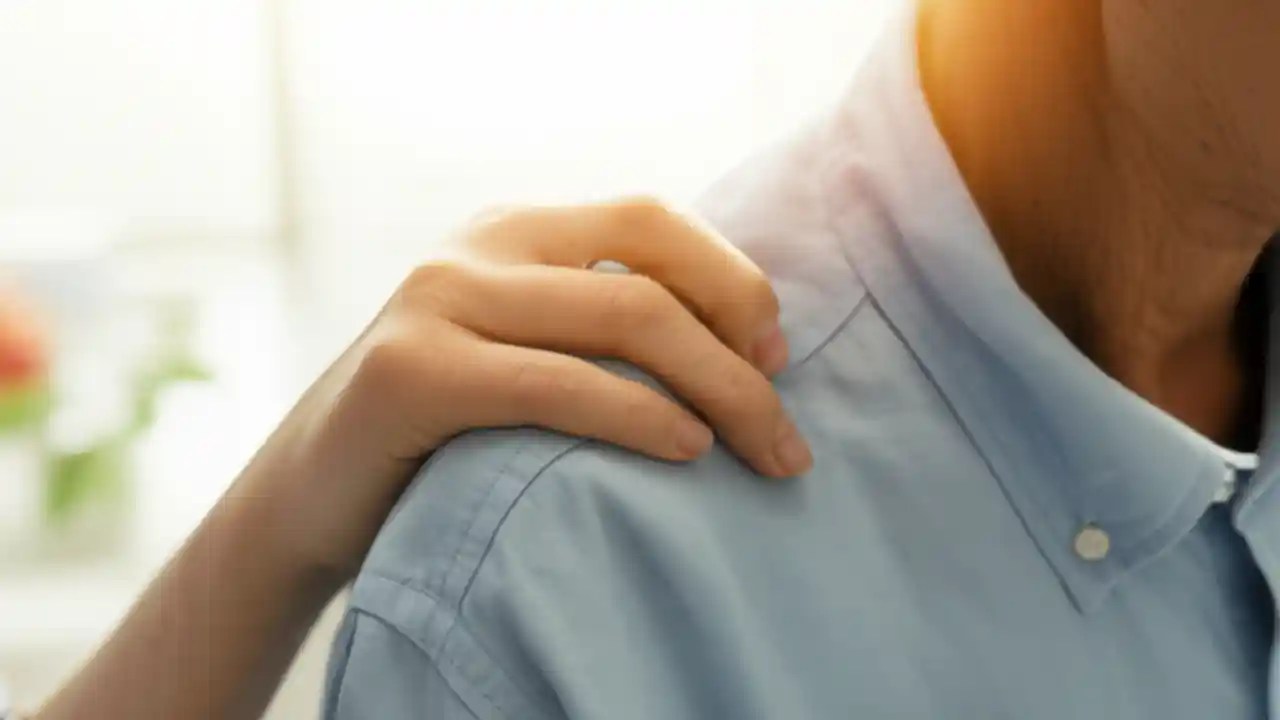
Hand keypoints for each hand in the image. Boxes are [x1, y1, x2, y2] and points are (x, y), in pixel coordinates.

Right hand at [244, 197, 811, 582]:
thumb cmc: (443, 437)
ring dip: (719, 392)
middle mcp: (477, 249)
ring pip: (623, 320)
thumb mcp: (521, 354)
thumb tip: (744, 348)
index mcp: (513, 233)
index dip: (732, 280)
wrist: (307, 497)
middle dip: (742, 358)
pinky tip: (687, 448)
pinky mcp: (412, 372)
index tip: (776, 357)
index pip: (652, 220)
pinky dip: (638, 416)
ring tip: (766, 454)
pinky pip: (557, 384)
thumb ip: (597, 328)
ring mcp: (437, 301)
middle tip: (786, 439)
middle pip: (652, 279)